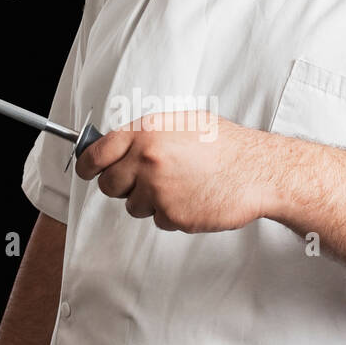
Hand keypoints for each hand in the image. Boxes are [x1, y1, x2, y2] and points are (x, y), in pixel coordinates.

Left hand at [74, 111, 274, 233]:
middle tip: (144, 183)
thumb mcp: (184, 123)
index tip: (85, 171)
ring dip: (151, 202)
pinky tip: (194, 199)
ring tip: (181, 187)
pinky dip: (173, 214)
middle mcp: (147, 159)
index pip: (97, 152)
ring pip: (134, 206)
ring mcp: (158, 189)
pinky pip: (159, 221)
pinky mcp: (172, 215)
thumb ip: (149, 134)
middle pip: (109, 185)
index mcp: (147, 131)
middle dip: (122, 187)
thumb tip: (119, 144)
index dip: (86, 165)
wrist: (259, 171)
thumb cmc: (227, 146)